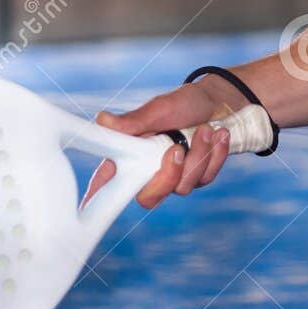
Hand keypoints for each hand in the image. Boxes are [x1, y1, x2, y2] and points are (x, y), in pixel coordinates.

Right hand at [83, 81, 235, 209]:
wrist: (220, 101)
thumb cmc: (185, 102)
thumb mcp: (160, 108)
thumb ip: (135, 120)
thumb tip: (102, 120)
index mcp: (130, 154)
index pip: (107, 183)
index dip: (98, 199)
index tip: (87, 207)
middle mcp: (149, 169)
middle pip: (148, 198)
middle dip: (168, 175)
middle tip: (177, 149)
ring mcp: (174, 176)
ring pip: (182, 187)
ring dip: (199, 155)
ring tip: (206, 129)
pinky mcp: (197, 176)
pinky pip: (205, 178)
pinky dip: (215, 155)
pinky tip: (219, 135)